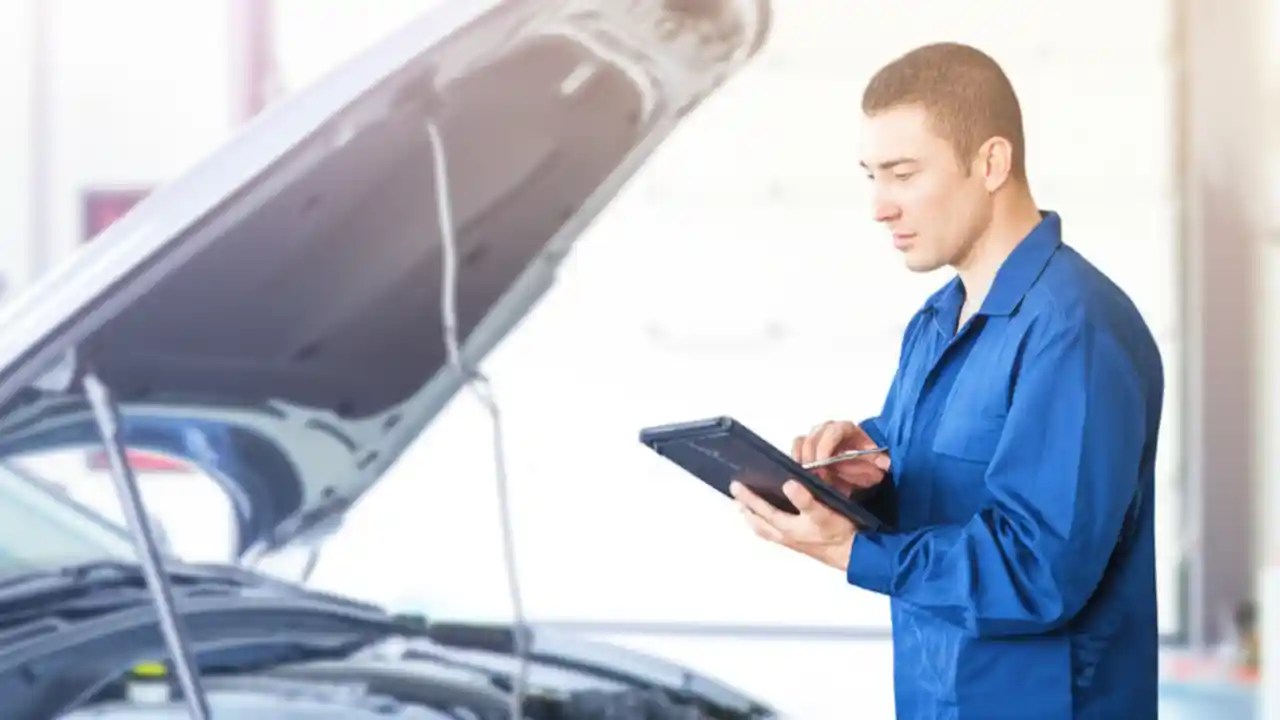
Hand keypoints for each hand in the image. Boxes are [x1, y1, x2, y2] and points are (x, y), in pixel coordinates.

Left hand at [730, 479, 855, 570]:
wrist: (850, 554)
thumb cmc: (837, 533)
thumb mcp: (822, 512)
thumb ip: (804, 499)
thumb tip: (788, 484)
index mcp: (786, 527)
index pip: (761, 509)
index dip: (748, 496)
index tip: (736, 485)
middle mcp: (784, 535)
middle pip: (758, 522)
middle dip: (746, 509)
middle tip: (736, 496)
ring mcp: (789, 540)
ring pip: (764, 529)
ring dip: (753, 518)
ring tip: (746, 508)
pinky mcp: (797, 543)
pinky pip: (772, 533)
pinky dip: (765, 525)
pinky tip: (770, 520)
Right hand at [793, 420, 889, 496]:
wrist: (863, 465)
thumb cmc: (869, 461)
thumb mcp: (878, 463)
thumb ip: (879, 462)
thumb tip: (884, 463)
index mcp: (846, 428)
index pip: (832, 432)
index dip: (825, 447)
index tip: (822, 464)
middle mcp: (827, 429)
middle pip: (813, 437)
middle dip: (811, 457)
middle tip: (814, 476)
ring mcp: (815, 437)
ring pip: (801, 442)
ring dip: (802, 460)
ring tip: (807, 477)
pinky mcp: (806, 448)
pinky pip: (795, 449)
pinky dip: (796, 461)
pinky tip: (800, 475)